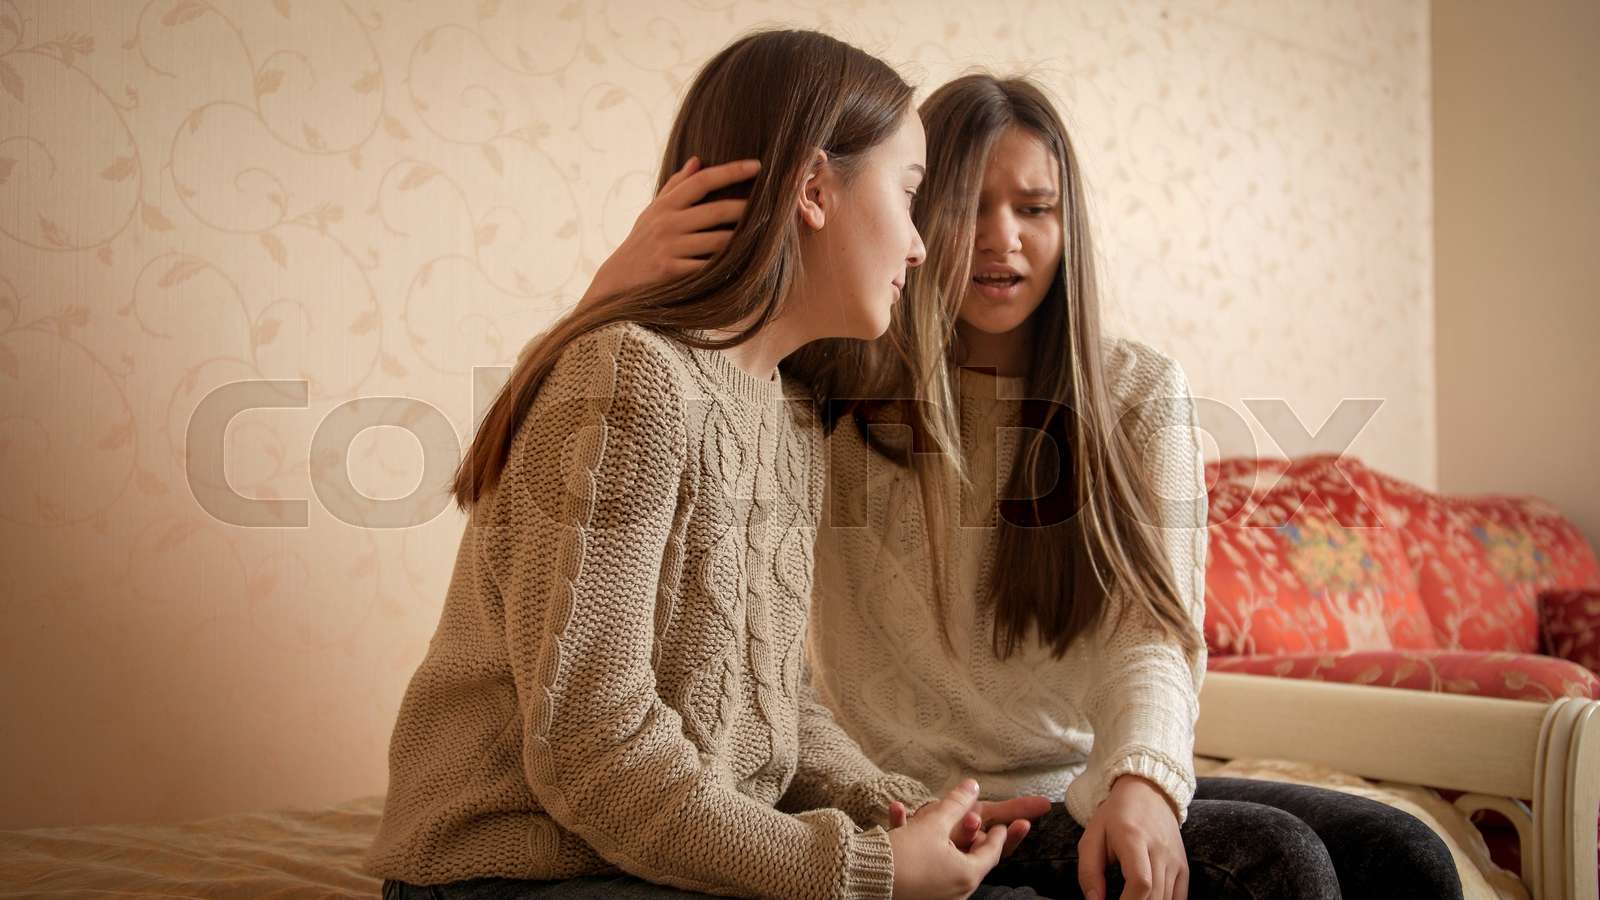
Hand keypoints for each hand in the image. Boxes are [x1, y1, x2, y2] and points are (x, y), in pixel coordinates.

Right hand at [578, 156, 759, 305]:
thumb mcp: (652, 212)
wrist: (618, 280)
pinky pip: (708, 267)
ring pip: (718, 241)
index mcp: (667, 205)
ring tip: (765, 236)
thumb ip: (675, 187)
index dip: (731, 171)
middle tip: (773, 205)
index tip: (757, 165)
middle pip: (716, 211)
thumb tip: (697, 160)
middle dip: (746, 208)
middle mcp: (668, 223)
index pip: (702, 181)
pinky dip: (727, 266)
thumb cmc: (641, 243)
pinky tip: (746, 264)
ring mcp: (670, 248)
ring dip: (743, 240)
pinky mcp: (672, 272)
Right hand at [888, 780, 1009, 899]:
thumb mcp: (934, 823)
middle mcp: (957, 891)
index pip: (992, 852)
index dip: (998, 835)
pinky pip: (924, 867)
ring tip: (935, 820)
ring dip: (940, 837)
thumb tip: (973, 786)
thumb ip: (957, 803)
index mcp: (967, 875)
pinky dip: (919, 847)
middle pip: (971, 859)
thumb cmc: (905, 854)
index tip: (1001, 825)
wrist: (866, 878)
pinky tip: (898, 817)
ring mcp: (938, 896)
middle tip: (974, 822)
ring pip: (946, 861)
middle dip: (970, 837)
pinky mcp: (918, 896)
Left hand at [1077, 775, 1187, 899]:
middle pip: (1155, 896)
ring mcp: (1175, 859)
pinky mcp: (1184, 867)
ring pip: (1167, 899)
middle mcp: (1160, 850)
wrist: (1147, 793)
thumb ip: (1089, 872)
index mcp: (1133, 839)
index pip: (1140, 881)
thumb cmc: (1114, 817)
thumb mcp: (1092, 837)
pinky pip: (1179, 898)